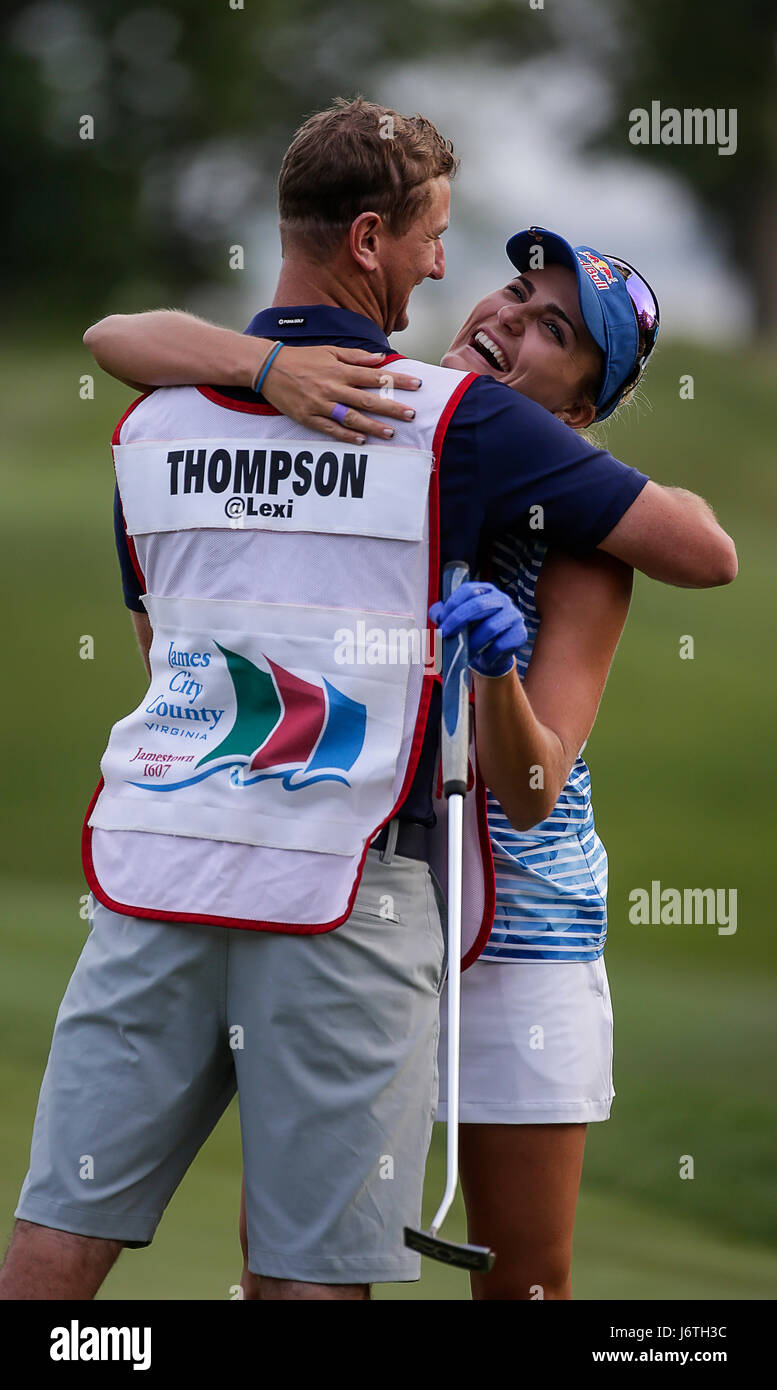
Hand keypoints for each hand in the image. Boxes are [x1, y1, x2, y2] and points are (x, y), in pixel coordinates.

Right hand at [260, 345, 421, 443]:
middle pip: (367, 400)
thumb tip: (380, 358)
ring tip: (391, 433)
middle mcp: (332, 387)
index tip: (417, 385)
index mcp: (339, 370)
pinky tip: (362, 440)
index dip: (397, 380)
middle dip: (390, 407)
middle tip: (411, 415)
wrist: (268, 367)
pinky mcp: (308, 417)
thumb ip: (355, 356)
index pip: (374, 376)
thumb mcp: (329, 351)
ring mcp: (320, 404)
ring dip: (372, 426)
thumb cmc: (301, 358)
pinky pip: (330, 429)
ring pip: (350, 417)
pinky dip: (346, 435)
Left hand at [429, 582, 526, 678]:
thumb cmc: (471, 633)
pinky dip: (487, 654)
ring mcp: (514, 615)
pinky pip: (501, 645)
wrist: (490, 655)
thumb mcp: (455, 622)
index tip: (441, 621)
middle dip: (458, 620)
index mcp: (485, 590)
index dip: (452, 604)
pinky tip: (482, 658)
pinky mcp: (520, 634)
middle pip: (479, 605)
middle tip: (445, 635)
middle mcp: (502, 599)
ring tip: (464, 651)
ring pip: (491, 627)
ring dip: (472, 642)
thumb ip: (443, 614)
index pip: (468, 590)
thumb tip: (437, 613)